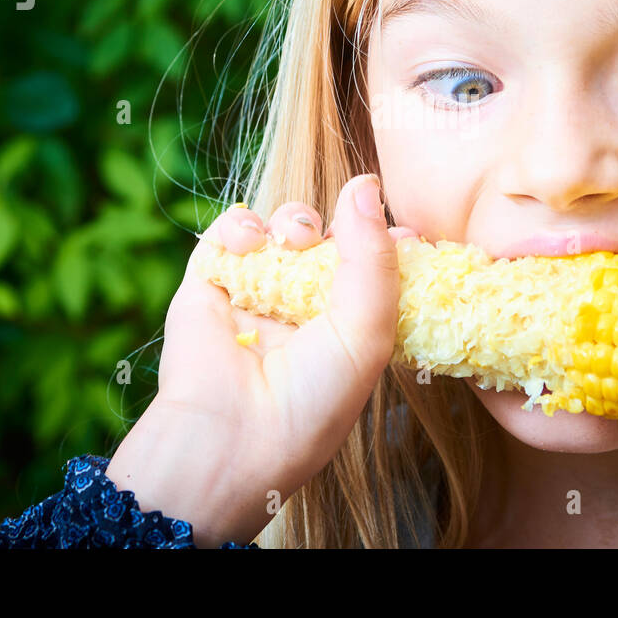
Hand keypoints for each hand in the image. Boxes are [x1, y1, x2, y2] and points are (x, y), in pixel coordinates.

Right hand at [106, 173, 416, 545]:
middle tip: (334, 238)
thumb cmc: (311, 400)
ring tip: (293, 240)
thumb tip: (365, 183)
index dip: (388, 240)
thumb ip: (373, 255)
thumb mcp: (367, 331)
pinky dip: (241, 225)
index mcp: (350, 326)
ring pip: (283, 226)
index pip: (376, 265)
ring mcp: (259, 293)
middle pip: (331, 237)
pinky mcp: (212, 283)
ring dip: (292, 220)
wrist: (232, 435)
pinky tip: (251, 243)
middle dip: (338, 226)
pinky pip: (231, 232)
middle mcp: (306, 307)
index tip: (405, 231)